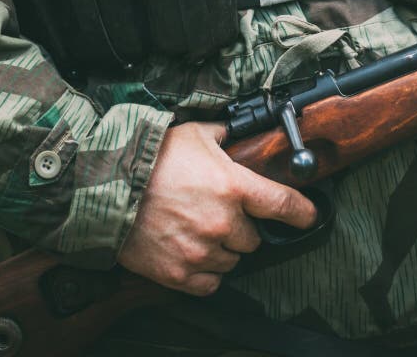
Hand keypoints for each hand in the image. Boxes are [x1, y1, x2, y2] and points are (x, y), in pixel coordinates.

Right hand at [118, 121, 316, 295]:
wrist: (107, 185)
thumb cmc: (152, 158)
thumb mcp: (197, 134)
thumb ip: (225, 136)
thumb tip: (238, 133)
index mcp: (234, 186)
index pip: (284, 204)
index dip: (302, 212)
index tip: (310, 216)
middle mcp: (223, 222)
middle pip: (254, 238)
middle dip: (243, 227)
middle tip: (221, 214)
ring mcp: (201, 250)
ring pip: (233, 260)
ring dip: (224, 249)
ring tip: (200, 230)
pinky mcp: (179, 273)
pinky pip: (210, 283)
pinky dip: (206, 272)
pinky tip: (194, 253)